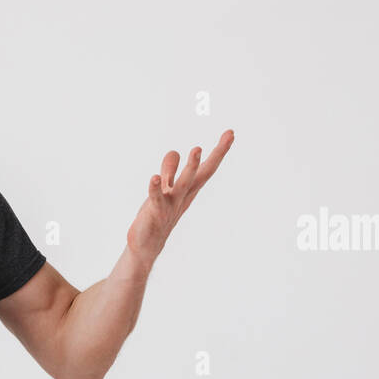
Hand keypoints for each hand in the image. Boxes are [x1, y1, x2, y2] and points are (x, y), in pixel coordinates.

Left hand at [125, 129, 233, 268]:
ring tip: (197, 149)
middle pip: (203, 173)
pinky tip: (154, 178)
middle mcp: (183, 195)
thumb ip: (169, 170)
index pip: (206, 168)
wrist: (147, 244)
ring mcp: (171, 203)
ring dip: (191, 166)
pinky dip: (155, 188)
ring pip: (184, 183)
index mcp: (188, 189)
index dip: (219, 151)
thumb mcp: (164, 188)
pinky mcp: (156, 211)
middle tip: (229, 136)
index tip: (231, 133)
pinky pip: (157, 197)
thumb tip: (175, 151)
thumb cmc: (157, 214)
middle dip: (216, 154)